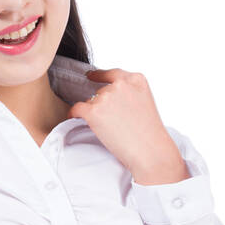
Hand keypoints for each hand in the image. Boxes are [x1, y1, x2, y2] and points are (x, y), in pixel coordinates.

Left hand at [67, 68, 188, 183]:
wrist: (149, 150)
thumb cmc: (150, 133)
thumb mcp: (145, 102)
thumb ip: (129, 93)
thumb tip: (109, 95)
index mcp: (136, 80)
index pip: (112, 73)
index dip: (99, 75)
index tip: (90, 76)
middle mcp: (120, 85)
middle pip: (101, 91)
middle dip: (102, 104)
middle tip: (112, 121)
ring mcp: (106, 97)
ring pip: (91, 102)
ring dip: (94, 113)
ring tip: (109, 128)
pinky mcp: (94, 111)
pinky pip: (77, 108)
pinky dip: (74, 113)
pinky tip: (75, 118)